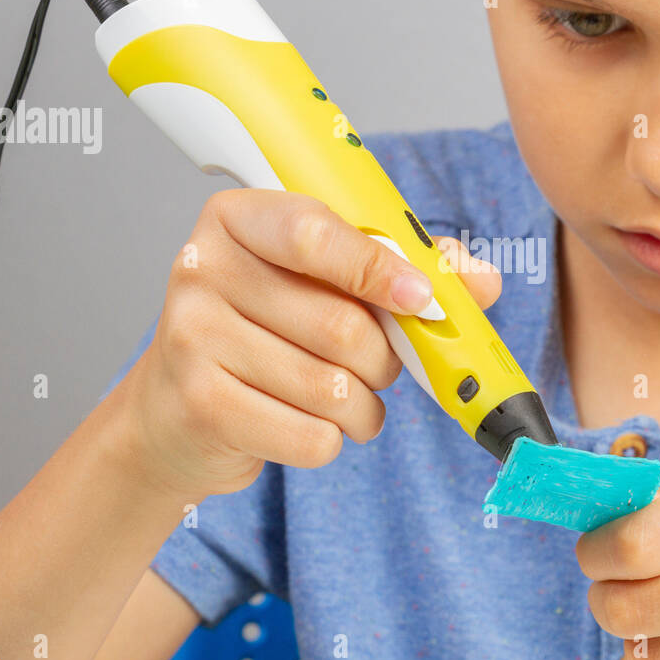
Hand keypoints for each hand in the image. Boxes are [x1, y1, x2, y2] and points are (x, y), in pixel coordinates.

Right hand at [117, 189, 499, 499]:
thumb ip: (403, 270)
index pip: (316, 233)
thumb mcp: (324, 284)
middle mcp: (203, 269)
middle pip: (339, 324)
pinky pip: (309, 435)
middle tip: (380, 365)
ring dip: (363, 408)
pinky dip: (331, 441)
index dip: (380, 269)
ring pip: (331, 387)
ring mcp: (191, 337)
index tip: (423, 298)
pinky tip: (309, 425)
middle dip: (384, 359)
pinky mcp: (198, 404)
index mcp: (238, 218)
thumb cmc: (265, 332)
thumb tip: (481, 282)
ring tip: (346, 401)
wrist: (178, 410)